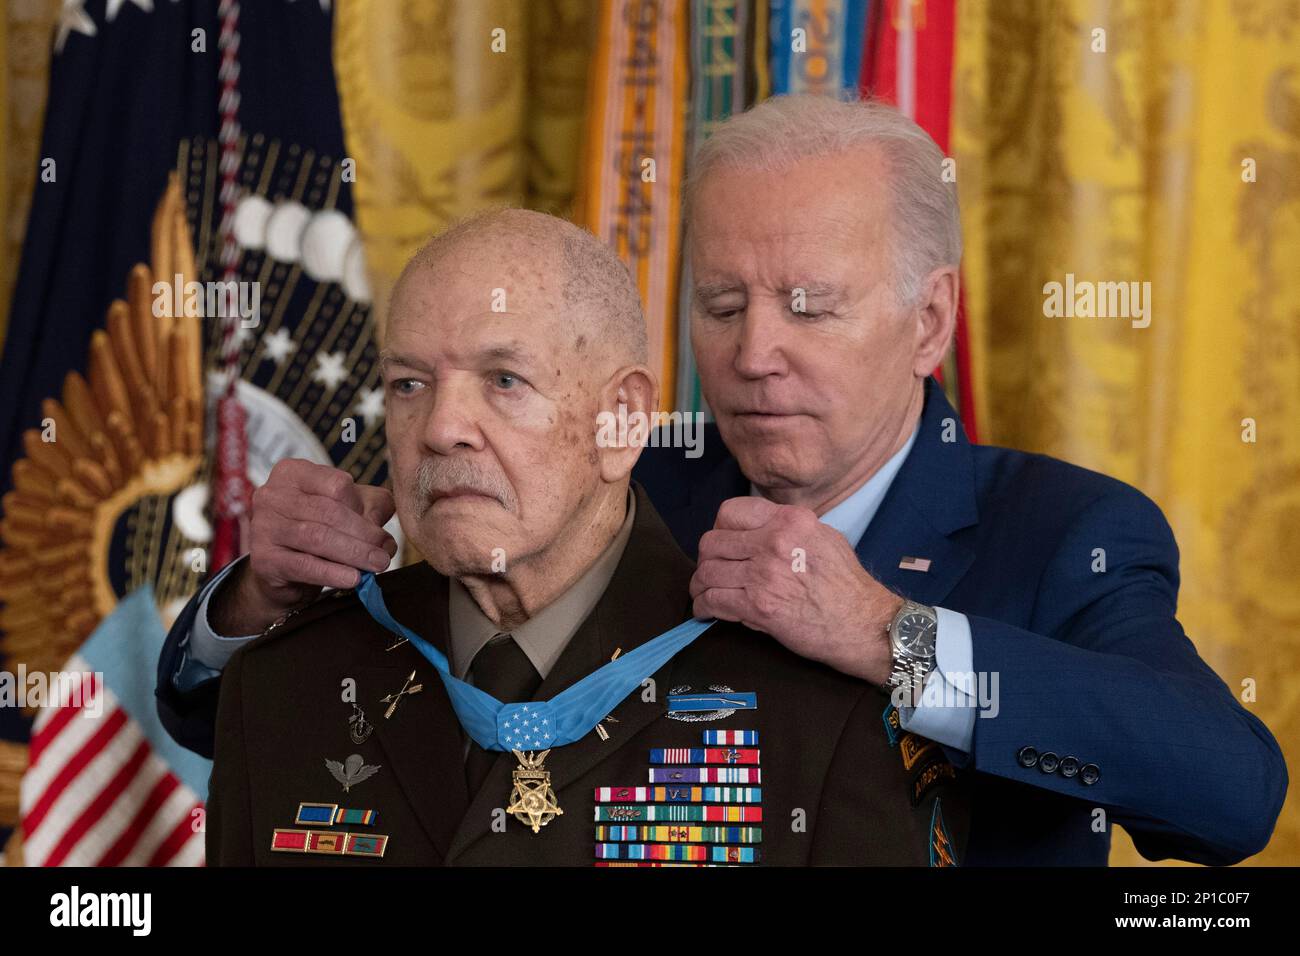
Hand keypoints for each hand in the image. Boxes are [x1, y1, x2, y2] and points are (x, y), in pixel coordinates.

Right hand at [210, 459, 397, 634]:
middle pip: (329, 512)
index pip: (336, 484)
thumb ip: (373, 507)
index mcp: (294, 472)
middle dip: (364, 535)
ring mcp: (263, 526)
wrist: (282, 571)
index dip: (361, 506)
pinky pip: (303, 565)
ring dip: (354, 553)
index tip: (378, 527)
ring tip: (376, 565)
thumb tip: (384, 532)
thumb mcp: (350, 508)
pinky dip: (332, 573)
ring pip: (317, 537)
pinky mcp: (263, 559)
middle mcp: (272, 494)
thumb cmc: (319, 530)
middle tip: (385, 553)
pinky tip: (353, 579)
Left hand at [690, 496, 902, 683]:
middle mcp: (773, 541)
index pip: (731, 511)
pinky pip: (713, 601)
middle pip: (712, 542)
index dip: (720, 529)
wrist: (862, 623)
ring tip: (703, 592)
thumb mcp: (824, 537)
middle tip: (710, 570)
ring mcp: (763, 574)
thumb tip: (759, 530)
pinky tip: (706, 610)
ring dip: (700, 585)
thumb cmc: (847, 585)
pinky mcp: (757, 606)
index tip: (723, 543)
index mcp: (789, 520)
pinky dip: (704, 607)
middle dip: (706, 559)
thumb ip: (789, 529)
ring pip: (708, 572)